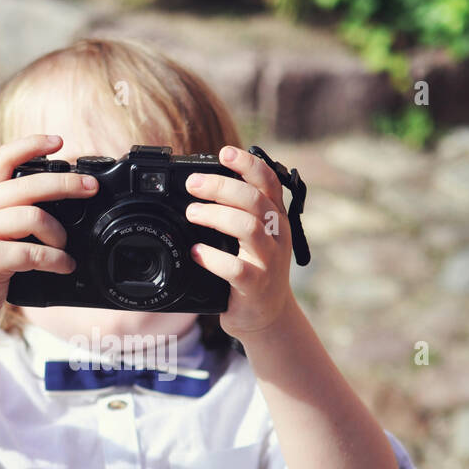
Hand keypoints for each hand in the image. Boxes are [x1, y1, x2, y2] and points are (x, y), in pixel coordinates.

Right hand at [0, 134, 98, 329]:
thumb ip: (8, 208)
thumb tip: (57, 194)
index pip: (3, 157)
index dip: (31, 144)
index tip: (58, 141)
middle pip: (29, 184)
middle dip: (67, 184)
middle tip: (91, 188)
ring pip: (34, 217)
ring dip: (59, 233)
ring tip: (65, 246)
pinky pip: (35, 253)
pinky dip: (57, 260)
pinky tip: (64, 265)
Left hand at [184, 145, 298, 339]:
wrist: (267, 315)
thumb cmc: (254, 269)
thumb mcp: (253, 236)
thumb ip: (238, 211)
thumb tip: (201, 183)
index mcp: (275, 217)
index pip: (268, 181)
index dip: (248, 164)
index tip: (224, 152)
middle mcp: (276, 235)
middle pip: (254, 200)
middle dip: (221, 186)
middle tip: (192, 184)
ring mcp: (269, 261)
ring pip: (248, 228)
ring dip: (216, 216)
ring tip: (192, 213)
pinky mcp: (256, 286)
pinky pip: (237, 268)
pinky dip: (212, 258)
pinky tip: (196, 253)